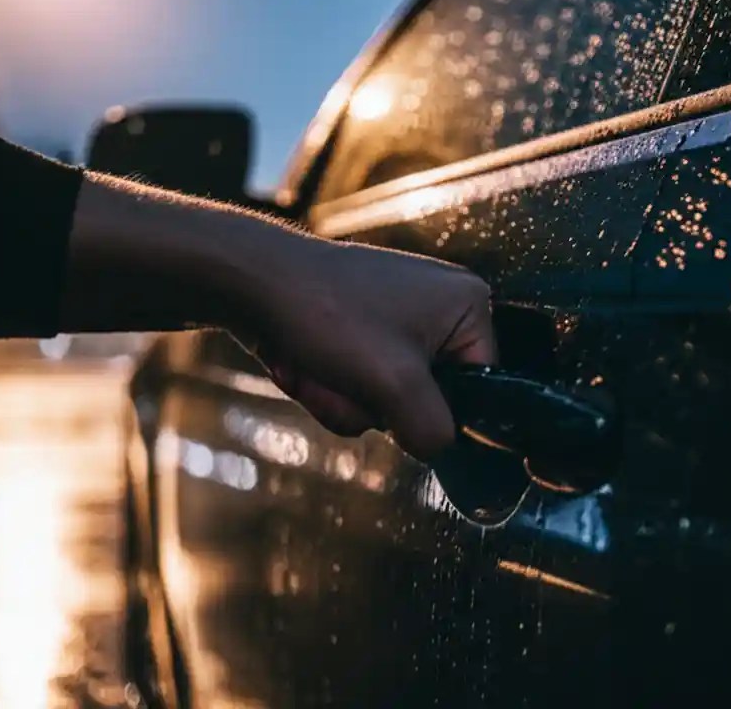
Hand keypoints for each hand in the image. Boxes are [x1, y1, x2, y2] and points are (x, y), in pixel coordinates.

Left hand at [62, 172, 496, 459]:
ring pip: (387, 397)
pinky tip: (305, 364)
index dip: (434, 412)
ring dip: (346, 400)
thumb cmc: (325, 315)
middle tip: (344, 383)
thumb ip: (433, 429)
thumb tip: (438, 448)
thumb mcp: (393, 384)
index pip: (481, 388)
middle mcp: (440, 304)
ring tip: (318, 371)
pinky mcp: (362, 325)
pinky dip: (331, 384)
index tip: (392, 404)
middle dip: (375, 405)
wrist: (249, 281)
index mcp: (467, 304)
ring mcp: (399, 314)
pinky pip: (361, 381)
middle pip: (428, 399)